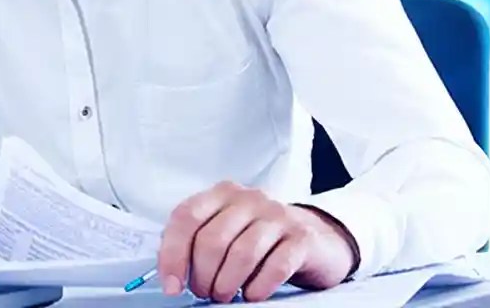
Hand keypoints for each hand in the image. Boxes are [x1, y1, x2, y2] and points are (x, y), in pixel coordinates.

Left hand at [157, 181, 357, 302]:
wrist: (317, 238)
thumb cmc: (260, 239)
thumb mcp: (227, 230)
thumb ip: (197, 242)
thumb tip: (172, 275)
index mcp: (222, 194)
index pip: (186, 218)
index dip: (172, 255)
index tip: (172, 285)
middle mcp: (249, 198)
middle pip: (212, 240)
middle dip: (202, 276)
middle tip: (205, 293)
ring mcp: (278, 216)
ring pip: (241, 254)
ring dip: (227, 284)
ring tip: (225, 296)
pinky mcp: (301, 238)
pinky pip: (274, 266)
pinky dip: (257, 287)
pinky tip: (252, 294)